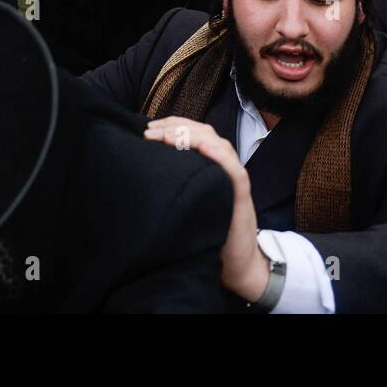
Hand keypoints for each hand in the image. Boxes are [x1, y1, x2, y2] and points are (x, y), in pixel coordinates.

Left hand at [143, 116, 267, 302]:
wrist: (237, 262)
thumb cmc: (210, 229)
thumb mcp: (189, 199)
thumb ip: (177, 181)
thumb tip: (144, 168)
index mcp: (213, 163)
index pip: (195, 132)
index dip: (172, 124)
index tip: (148, 126)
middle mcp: (225, 165)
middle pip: (205, 133)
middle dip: (176, 127)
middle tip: (150, 132)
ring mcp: (235, 178)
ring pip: (219, 145)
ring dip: (193, 136)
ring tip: (169, 136)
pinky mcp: (242, 195)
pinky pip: (234, 170)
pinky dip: (220, 155)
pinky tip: (204, 147)